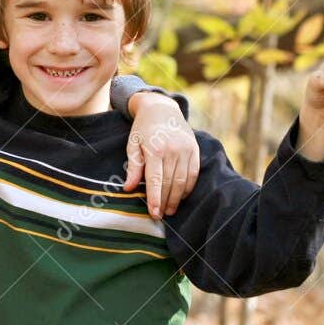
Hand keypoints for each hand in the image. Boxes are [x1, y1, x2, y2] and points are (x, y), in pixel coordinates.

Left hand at [122, 92, 200, 218]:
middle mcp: (173, 150)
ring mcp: (186, 150)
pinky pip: (193, 174)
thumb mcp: (133, 144)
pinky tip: (181, 197)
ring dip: (177, 199)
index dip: (155, 199)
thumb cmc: (143, 129)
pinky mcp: (195, 150)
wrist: (161, 108)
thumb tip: (128, 188)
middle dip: (165, 202)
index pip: (156, 180)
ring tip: (170, 210)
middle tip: (160, 215)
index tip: (154, 214)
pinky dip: (188, 188)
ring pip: (183, 181)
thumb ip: (133, 167)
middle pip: (170, 183)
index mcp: (155, 149)